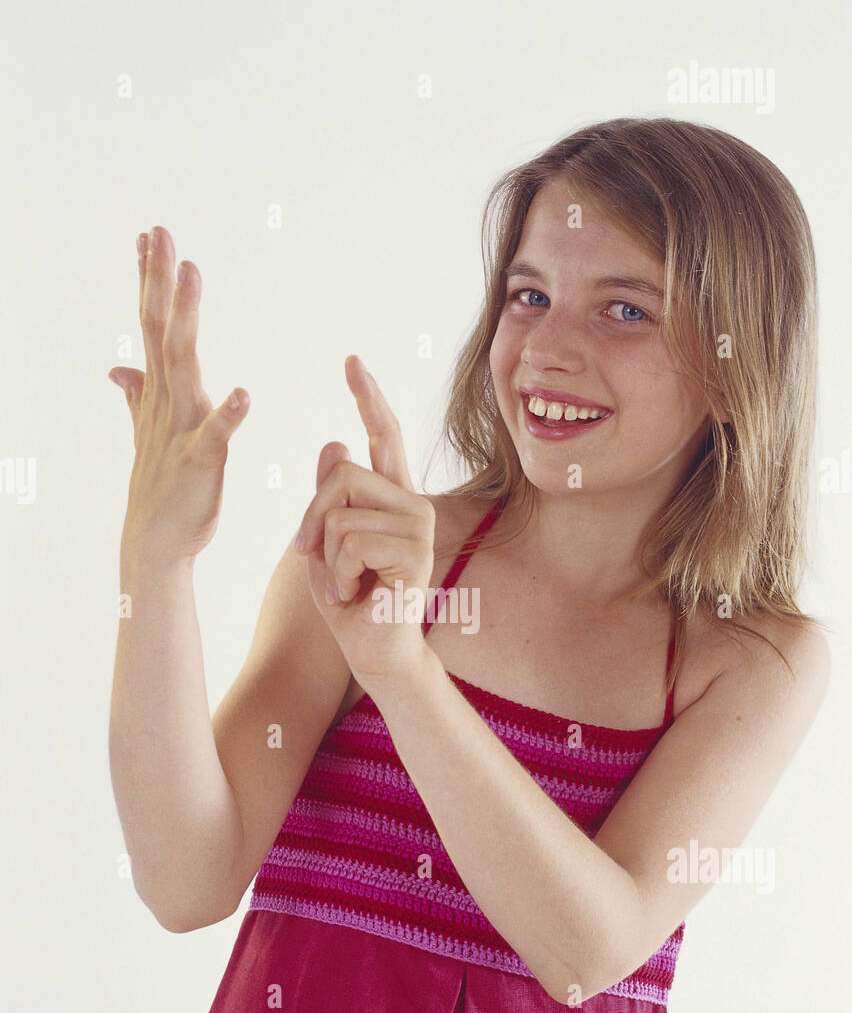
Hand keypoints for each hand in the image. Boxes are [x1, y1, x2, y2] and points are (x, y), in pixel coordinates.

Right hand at [109, 225, 249, 565]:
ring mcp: (181, 429)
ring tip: (192, 275)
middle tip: (160, 232)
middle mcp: (168, 402)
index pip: (154, 326)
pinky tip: (244, 394)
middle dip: (159, 281)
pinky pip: (216, 435)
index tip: (150, 236)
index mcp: (161, 393)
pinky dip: (228, 415)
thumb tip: (118, 368)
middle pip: (161, 330)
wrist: (157, 543)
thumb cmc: (162, 489)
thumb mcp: (148, 434)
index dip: (151, 281)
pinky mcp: (201, 461)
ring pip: (182, 364)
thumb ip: (136, 397)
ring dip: (186, 318)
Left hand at [295, 356, 435, 689]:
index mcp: (392, 496)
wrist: (374, 651)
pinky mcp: (416, 554)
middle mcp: (412, 504)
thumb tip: (333, 441)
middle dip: (312, 516)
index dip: (368, 398)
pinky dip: (340, 573)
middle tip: (311, 555)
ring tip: (346, 582)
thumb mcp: (324, 544)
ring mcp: (419, 528)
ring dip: (326, 556)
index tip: (352, 361)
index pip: (384, 436)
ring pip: (341, 513)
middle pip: (341, 472)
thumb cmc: (350, 601)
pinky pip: (351, 542)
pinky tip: (359, 592)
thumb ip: (328, 499)